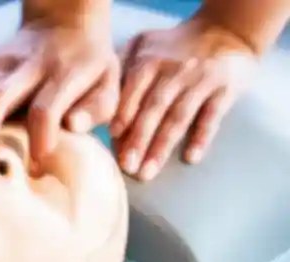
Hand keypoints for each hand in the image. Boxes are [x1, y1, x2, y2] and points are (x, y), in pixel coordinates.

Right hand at [0, 19, 117, 163]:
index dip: (38, 137)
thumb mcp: (108, 84)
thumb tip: (72, 126)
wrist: (63, 22)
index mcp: (66, 72)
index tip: (36, 162)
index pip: (44, 110)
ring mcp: (2, 62)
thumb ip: (96, 108)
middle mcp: (29, 64)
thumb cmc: (89, 67)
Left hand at [111, 17, 258, 180]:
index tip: (112, 137)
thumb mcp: (142, 46)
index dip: (124, 114)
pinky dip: (202, 136)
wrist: (224, 32)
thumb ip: (118, 71)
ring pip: (179, 116)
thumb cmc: (171, 47)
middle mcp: (174, 71)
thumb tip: (93, 109)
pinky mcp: (224, 90)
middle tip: (127, 167)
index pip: (133, 90)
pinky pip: (212, 116)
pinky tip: (191, 158)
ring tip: (148, 172)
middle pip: (154, 108)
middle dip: (139, 139)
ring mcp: (201, 81)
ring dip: (162, 146)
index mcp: (149, 61)